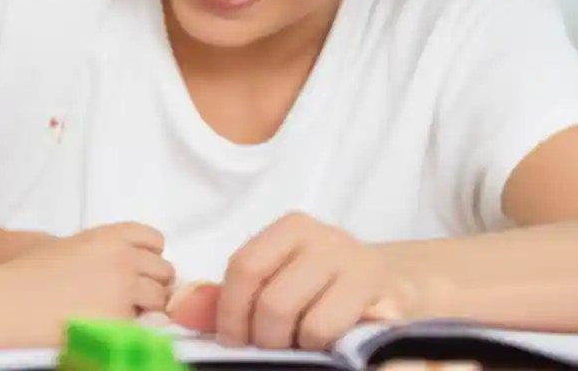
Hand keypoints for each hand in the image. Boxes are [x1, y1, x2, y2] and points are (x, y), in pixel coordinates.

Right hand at [8, 222, 175, 319]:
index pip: (153, 239)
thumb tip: (131, 265)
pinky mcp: (121, 321)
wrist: (12, 301)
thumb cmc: (29, 273)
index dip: (151, 254)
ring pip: (159, 298)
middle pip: (164, 270)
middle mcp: (122, 259)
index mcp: (108, 236)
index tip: (144, 266)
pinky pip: (143, 325)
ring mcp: (124, 290)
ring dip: (146, 306)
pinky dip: (132, 327)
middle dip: (152, 283)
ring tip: (122, 311)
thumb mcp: (70, 246)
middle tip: (133, 294)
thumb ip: (103, 251)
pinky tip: (110, 326)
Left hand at [181, 213, 415, 349]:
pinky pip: (335, 333)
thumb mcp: (277, 281)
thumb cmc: (325, 287)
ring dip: (294, 346)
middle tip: (268, 348)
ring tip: (299, 345)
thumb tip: (178, 310)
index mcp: (292, 228)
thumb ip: (229, 296)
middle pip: (271, 300)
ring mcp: (359, 265)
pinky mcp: (387, 298)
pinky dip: (322, 349)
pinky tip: (328, 345)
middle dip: (262, 337)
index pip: (244, 267)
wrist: (399, 286)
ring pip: (303, 320)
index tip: (231, 339)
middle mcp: (326, 238)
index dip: (230, 311)